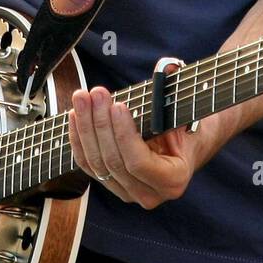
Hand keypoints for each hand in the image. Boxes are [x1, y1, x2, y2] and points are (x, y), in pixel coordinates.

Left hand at [67, 74, 209, 208]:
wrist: (186, 146)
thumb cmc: (188, 126)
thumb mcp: (187, 112)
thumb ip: (177, 93)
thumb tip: (168, 68)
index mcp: (173, 180)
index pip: (139, 162)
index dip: (124, 134)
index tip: (118, 105)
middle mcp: (149, 194)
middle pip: (113, 162)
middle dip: (100, 124)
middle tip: (97, 93)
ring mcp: (128, 193)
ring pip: (97, 163)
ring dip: (85, 127)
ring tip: (82, 97)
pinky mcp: (112, 185)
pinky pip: (88, 165)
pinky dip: (78, 139)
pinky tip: (74, 115)